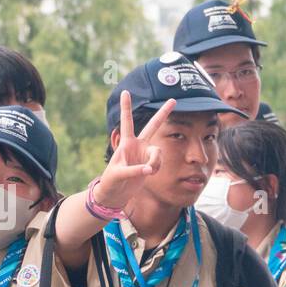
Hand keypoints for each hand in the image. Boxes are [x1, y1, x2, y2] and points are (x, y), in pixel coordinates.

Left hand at [96, 91, 175, 208]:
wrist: (116, 194)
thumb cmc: (111, 182)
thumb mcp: (118, 175)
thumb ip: (134, 171)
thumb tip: (149, 170)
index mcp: (125, 143)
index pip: (126, 122)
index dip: (126, 107)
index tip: (125, 92)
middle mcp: (137, 145)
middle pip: (152, 125)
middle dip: (163, 113)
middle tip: (174, 100)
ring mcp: (145, 153)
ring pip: (158, 151)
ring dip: (155, 161)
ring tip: (149, 171)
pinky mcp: (150, 163)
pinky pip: (159, 163)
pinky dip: (156, 168)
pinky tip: (149, 174)